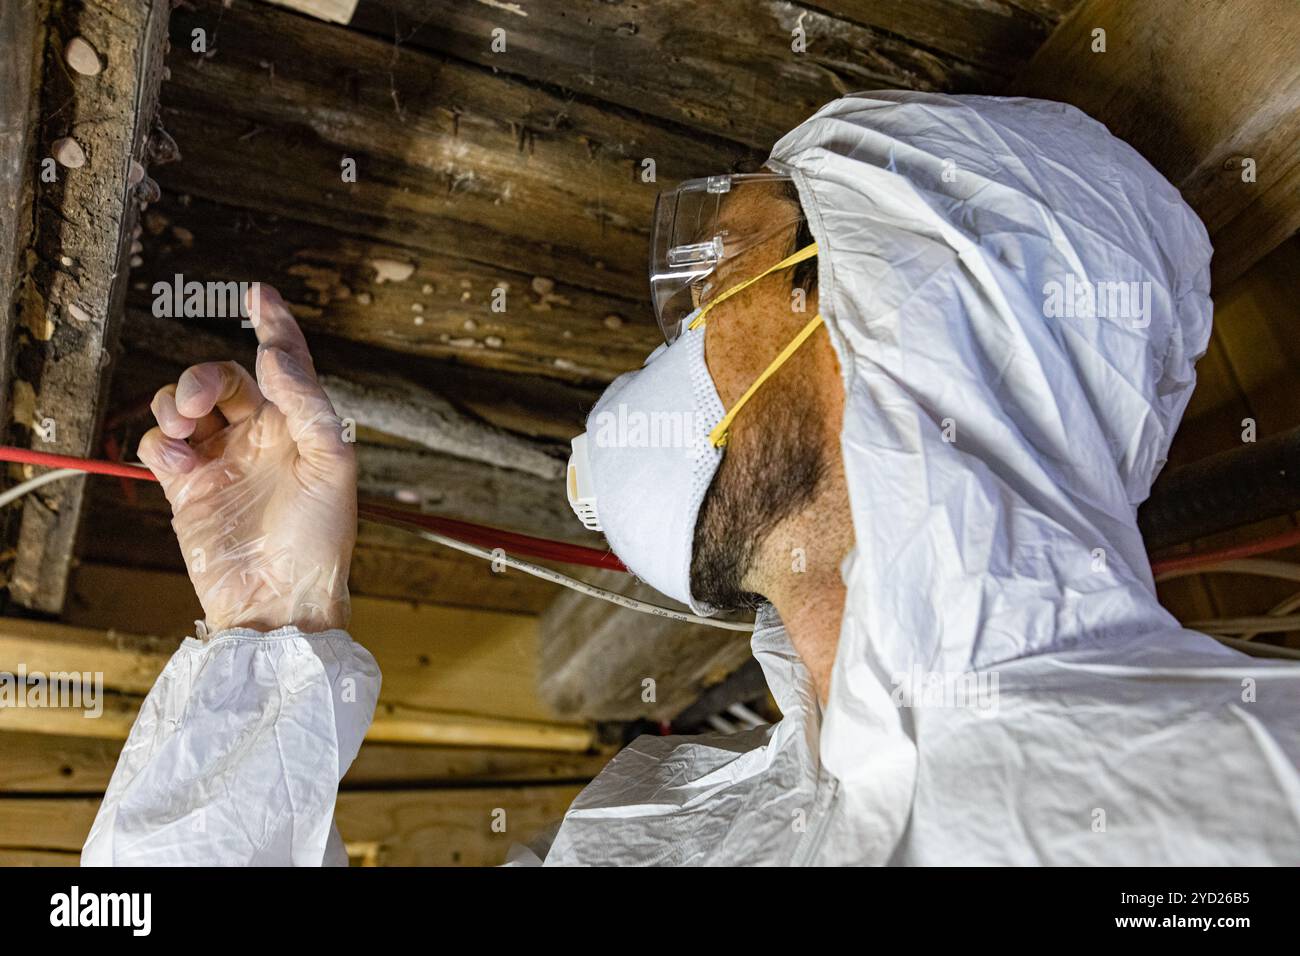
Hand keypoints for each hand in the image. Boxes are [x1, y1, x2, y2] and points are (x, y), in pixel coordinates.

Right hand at [137, 286, 356, 633]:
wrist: (279, 600)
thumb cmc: (320, 539)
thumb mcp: (332, 464)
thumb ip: (306, 402)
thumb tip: (273, 353)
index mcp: (299, 426)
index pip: (284, 362)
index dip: (274, 325)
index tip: (260, 292)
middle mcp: (259, 438)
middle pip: (220, 379)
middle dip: (201, 377)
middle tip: (198, 402)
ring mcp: (221, 462)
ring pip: (182, 406)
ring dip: (174, 404)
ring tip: (184, 430)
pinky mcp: (187, 490)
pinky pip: (160, 447)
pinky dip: (160, 445)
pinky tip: (178, 465)